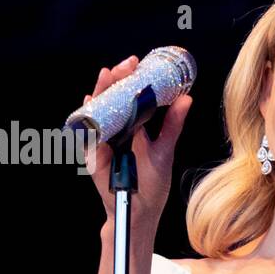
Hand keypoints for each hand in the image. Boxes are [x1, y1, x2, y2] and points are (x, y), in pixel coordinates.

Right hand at [84, 55, 191, 224]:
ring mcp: (104, 141)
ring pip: (99, 110)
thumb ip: (172, 125)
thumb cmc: (152, 183)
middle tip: (125, 65)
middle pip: (113, 99)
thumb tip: (186, 100)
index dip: (132, 79)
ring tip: (108, 75)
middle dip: (117, 80)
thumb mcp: (165, 150)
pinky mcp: (94, 153)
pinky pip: (88, 131)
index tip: (139, 63)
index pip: (131, 97)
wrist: (140, 210)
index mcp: (135, 127)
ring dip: (101, 91)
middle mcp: (118, 130)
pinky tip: (89, 101)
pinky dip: (88, 115)